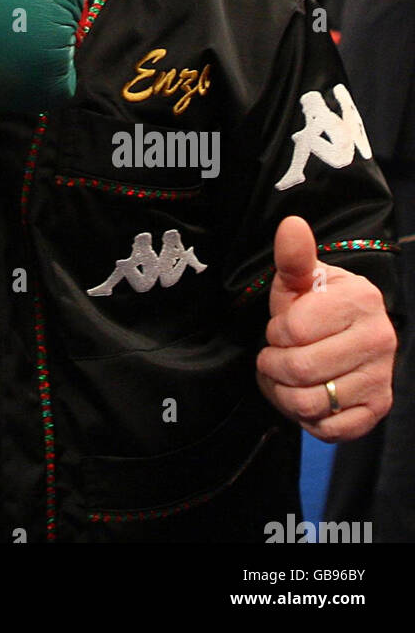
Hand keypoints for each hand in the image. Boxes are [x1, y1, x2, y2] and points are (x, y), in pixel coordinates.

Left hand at [256, 216, 394, 440]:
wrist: (342, 334)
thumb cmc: (313, 304)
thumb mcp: (298, 278)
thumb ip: (293, 256)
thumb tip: (291, 224)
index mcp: (361, 300)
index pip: (294, 329)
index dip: (275, 332)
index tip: (279, 328)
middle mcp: (380, 339)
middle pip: (300, 369)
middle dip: (273, 365)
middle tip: (273, 357)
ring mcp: (382, 378)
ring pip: (310, 403)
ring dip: (284, 394)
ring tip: (284, 378)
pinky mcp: (378, 410)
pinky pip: (330, 430)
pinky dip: (307, 419)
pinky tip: (307, 396)